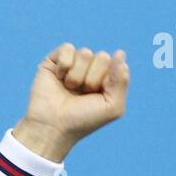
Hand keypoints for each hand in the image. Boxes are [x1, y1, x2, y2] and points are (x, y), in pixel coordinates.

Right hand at [12, 43, 129, 162]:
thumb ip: (122, 81)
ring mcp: (73, 63)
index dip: (107, 83)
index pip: (117, 64)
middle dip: (93, 79)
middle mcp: (90, 69)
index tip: (96, 98)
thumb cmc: (82, 120)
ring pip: (85, 53)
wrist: (53, 127)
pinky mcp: (55, 60)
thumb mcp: (112, 107)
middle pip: (103, 57)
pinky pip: (68, 48)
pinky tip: (58, 78)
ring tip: (69, 90)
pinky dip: (64, 65)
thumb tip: (120, 52)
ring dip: (77, 76)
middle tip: (81, 95)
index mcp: (106, 79)